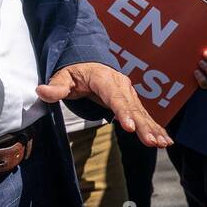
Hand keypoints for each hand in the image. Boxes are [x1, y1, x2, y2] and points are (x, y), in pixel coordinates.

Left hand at [37, 62, 172, 147]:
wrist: (90, 62)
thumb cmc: (76, 71)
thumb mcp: (63, 76)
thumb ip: (55, 86)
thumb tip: (41, 91)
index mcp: (105, 80)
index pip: (115, 99)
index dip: (123, 113)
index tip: (130, 128)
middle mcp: (122, 87)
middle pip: (134, 109)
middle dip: (144, 127)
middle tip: (152, 142)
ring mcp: (130, 94)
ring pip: (143, 114)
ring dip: (153, 129)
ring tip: (162, 144)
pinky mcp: (133, 103)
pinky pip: (145, 116)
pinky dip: (156, 128)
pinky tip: (165, 141)